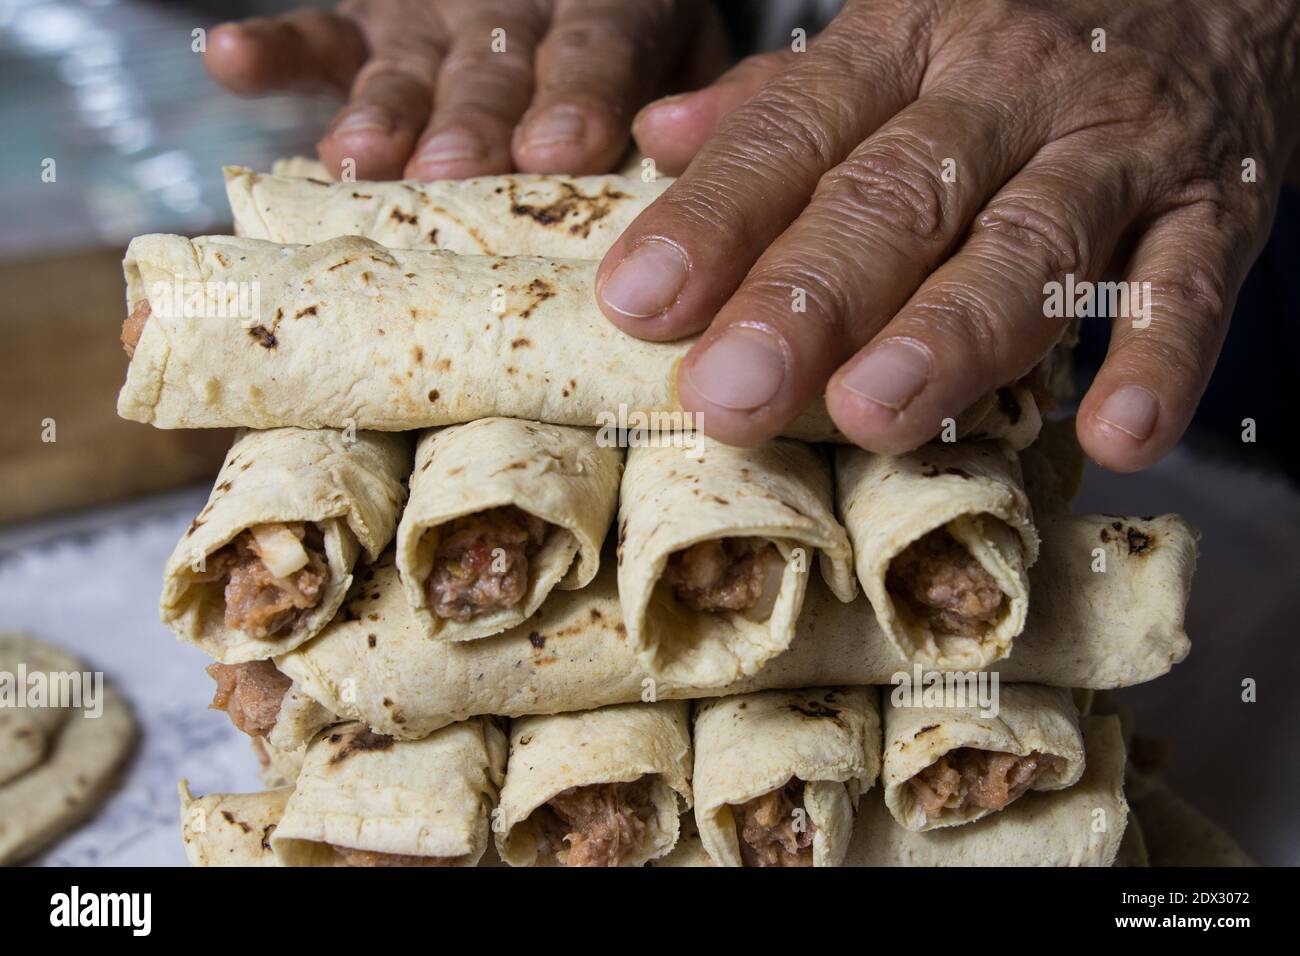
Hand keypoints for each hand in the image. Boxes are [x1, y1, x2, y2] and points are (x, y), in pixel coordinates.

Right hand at [205, 0, 728, 180]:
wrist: (571, 0)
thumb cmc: (641, 53)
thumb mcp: (689, 62)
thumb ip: (695, 99)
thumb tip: (687, 158)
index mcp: (612, 11)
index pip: (599, 46)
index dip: (578, 95)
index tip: (563, 150)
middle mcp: (514, 12)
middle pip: (493, 71)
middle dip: (476, 122)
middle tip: (457, 169)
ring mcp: (431, 23)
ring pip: (405, 69)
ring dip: (383, 114)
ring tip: (360, 159)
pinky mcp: (367, 31)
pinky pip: (318, 39)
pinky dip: (274, 51)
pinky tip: (228, 59)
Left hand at [600, 0, 1299, 470]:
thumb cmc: (1020, 37)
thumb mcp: (897, 41)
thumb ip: (781, 102)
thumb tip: (658, 142)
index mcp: (906, 43)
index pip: (792, 133)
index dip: (713, 219)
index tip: (640, 302)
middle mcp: (1006, 88)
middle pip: (894, 196)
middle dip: (808, 301)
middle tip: (730, 394)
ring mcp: (1117, 146)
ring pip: (1030, 244)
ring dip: (950, 334)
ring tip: (874, 413)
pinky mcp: (1219, 205)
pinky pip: (1189, 285)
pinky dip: (1159, 359)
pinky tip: (1114, 434)